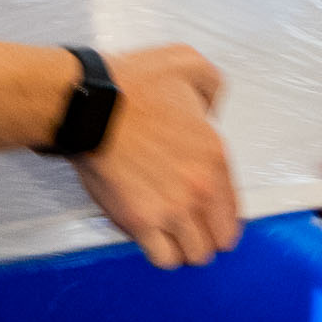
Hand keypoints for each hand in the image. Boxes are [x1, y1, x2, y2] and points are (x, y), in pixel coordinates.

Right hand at [74, 46, 241, 268]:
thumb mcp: (187, 63)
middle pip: (218, 241)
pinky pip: (162, 258)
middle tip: (189, 225)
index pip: (235, 210)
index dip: (222, 217)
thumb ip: (213, 86)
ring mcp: (169, 209)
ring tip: (170, 234)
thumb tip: (212, 109)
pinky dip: (160, 253)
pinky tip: (151, 236)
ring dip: (183, 247)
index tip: (209, 215)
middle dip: (205, 236)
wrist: (86, 104)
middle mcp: (198, 189)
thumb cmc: (130, 84)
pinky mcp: (138, 221)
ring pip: (192, 255)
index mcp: (215, 155)